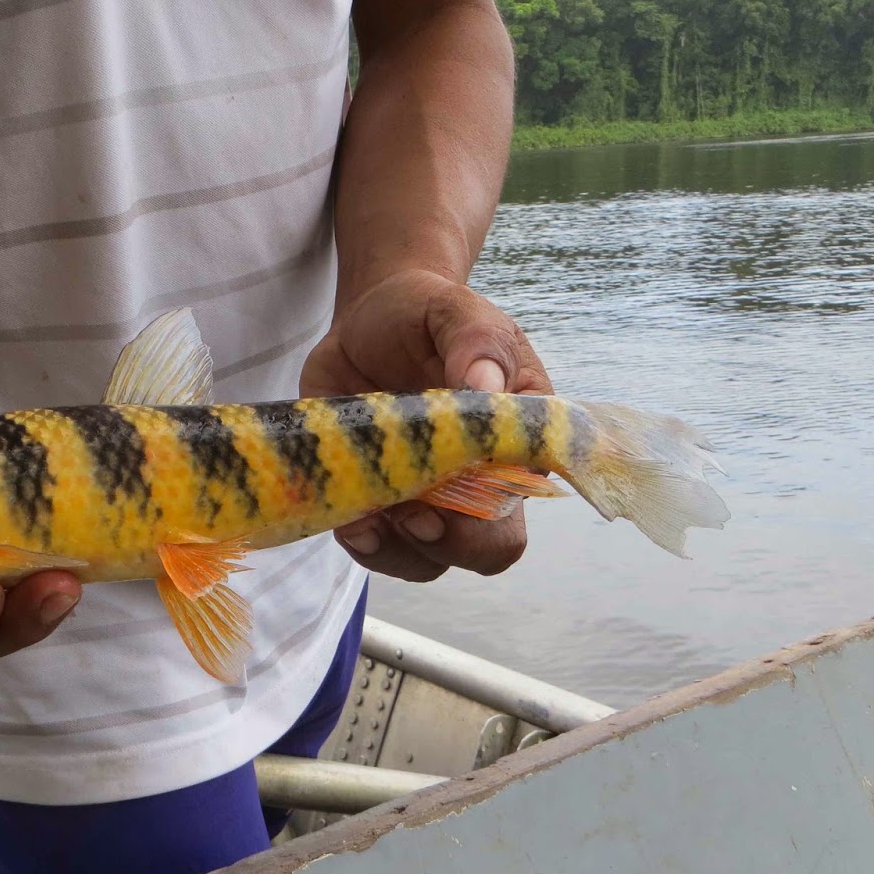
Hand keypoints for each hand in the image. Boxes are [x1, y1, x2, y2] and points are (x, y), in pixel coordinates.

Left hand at [300, 268, 552, 582]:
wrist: (370, 319)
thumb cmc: (428, 314)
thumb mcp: (456, 312)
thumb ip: (476, 342)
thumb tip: (484, 383)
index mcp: (516, 440)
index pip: (524, 499)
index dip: (490, 514)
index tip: (448, 493)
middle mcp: (480, 480)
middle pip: (487, 549)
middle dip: (448, 543)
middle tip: (409, 515)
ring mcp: (429, 497)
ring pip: (428, 561)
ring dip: (396, 551)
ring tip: (366, 519)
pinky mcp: (378, 501)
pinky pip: (377, 548)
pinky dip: (362, 543)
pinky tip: (348, 518)